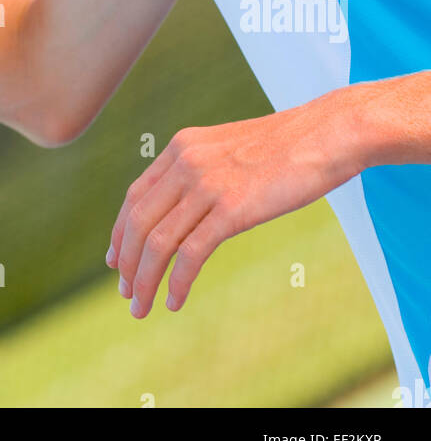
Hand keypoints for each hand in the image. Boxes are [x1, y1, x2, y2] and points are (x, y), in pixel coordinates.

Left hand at [105, 99, 359, 317]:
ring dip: (144, 280)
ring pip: (158, 242)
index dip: (120, 232)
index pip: (135, 196)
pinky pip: (191, 253)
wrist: (326, 133)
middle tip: (125, 292)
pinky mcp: (232, 208)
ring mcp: (207, 184)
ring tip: (141, 307)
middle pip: (137, 222)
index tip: (115, 260)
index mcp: (182, 146)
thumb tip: (187, 205)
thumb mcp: (229, 149)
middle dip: (126, 263)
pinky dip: (178, 282)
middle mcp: (185, 162)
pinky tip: (175, 301)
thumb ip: (203, 170)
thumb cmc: (287, 146)